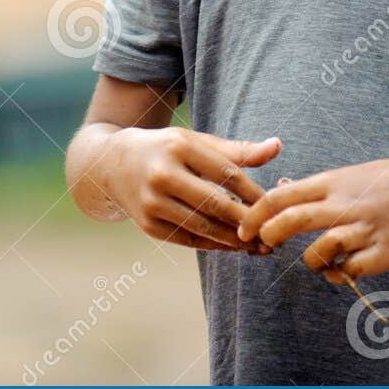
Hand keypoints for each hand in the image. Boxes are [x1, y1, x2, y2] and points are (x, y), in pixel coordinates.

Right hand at [104, 127, 281, 253]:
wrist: (111, 165)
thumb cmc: (166, 150)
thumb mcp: (196, 142)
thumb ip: (237, 150)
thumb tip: (277, 146)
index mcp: (179, 147)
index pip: (227, 173)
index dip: (254, 192)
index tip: (276, 204)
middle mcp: (162, 174)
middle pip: (216, 203)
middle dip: (248, 221)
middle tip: (273, 232)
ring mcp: (152, 202)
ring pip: (203, 226)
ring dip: (234, 239)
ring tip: (258, 245)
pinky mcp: (148, 225)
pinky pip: (188, 239)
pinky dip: (214, 245)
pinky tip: (233, 246)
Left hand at [237, 159, 388, 282]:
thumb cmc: (383, 182)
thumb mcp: (346, 175)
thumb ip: (315, 189)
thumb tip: (280, 194)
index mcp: (332, 183)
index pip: (282, 197)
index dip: (257, 215)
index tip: (245, 229)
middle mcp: (344, 206)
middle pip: (293, 221)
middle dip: (270, 235)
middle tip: (263, 244)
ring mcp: (362, 231)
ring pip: (318, 252)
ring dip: (310, 261)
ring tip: (318, 259)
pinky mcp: (379, 255)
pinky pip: (347, 272)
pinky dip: (337, 274)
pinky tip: (340, 268)